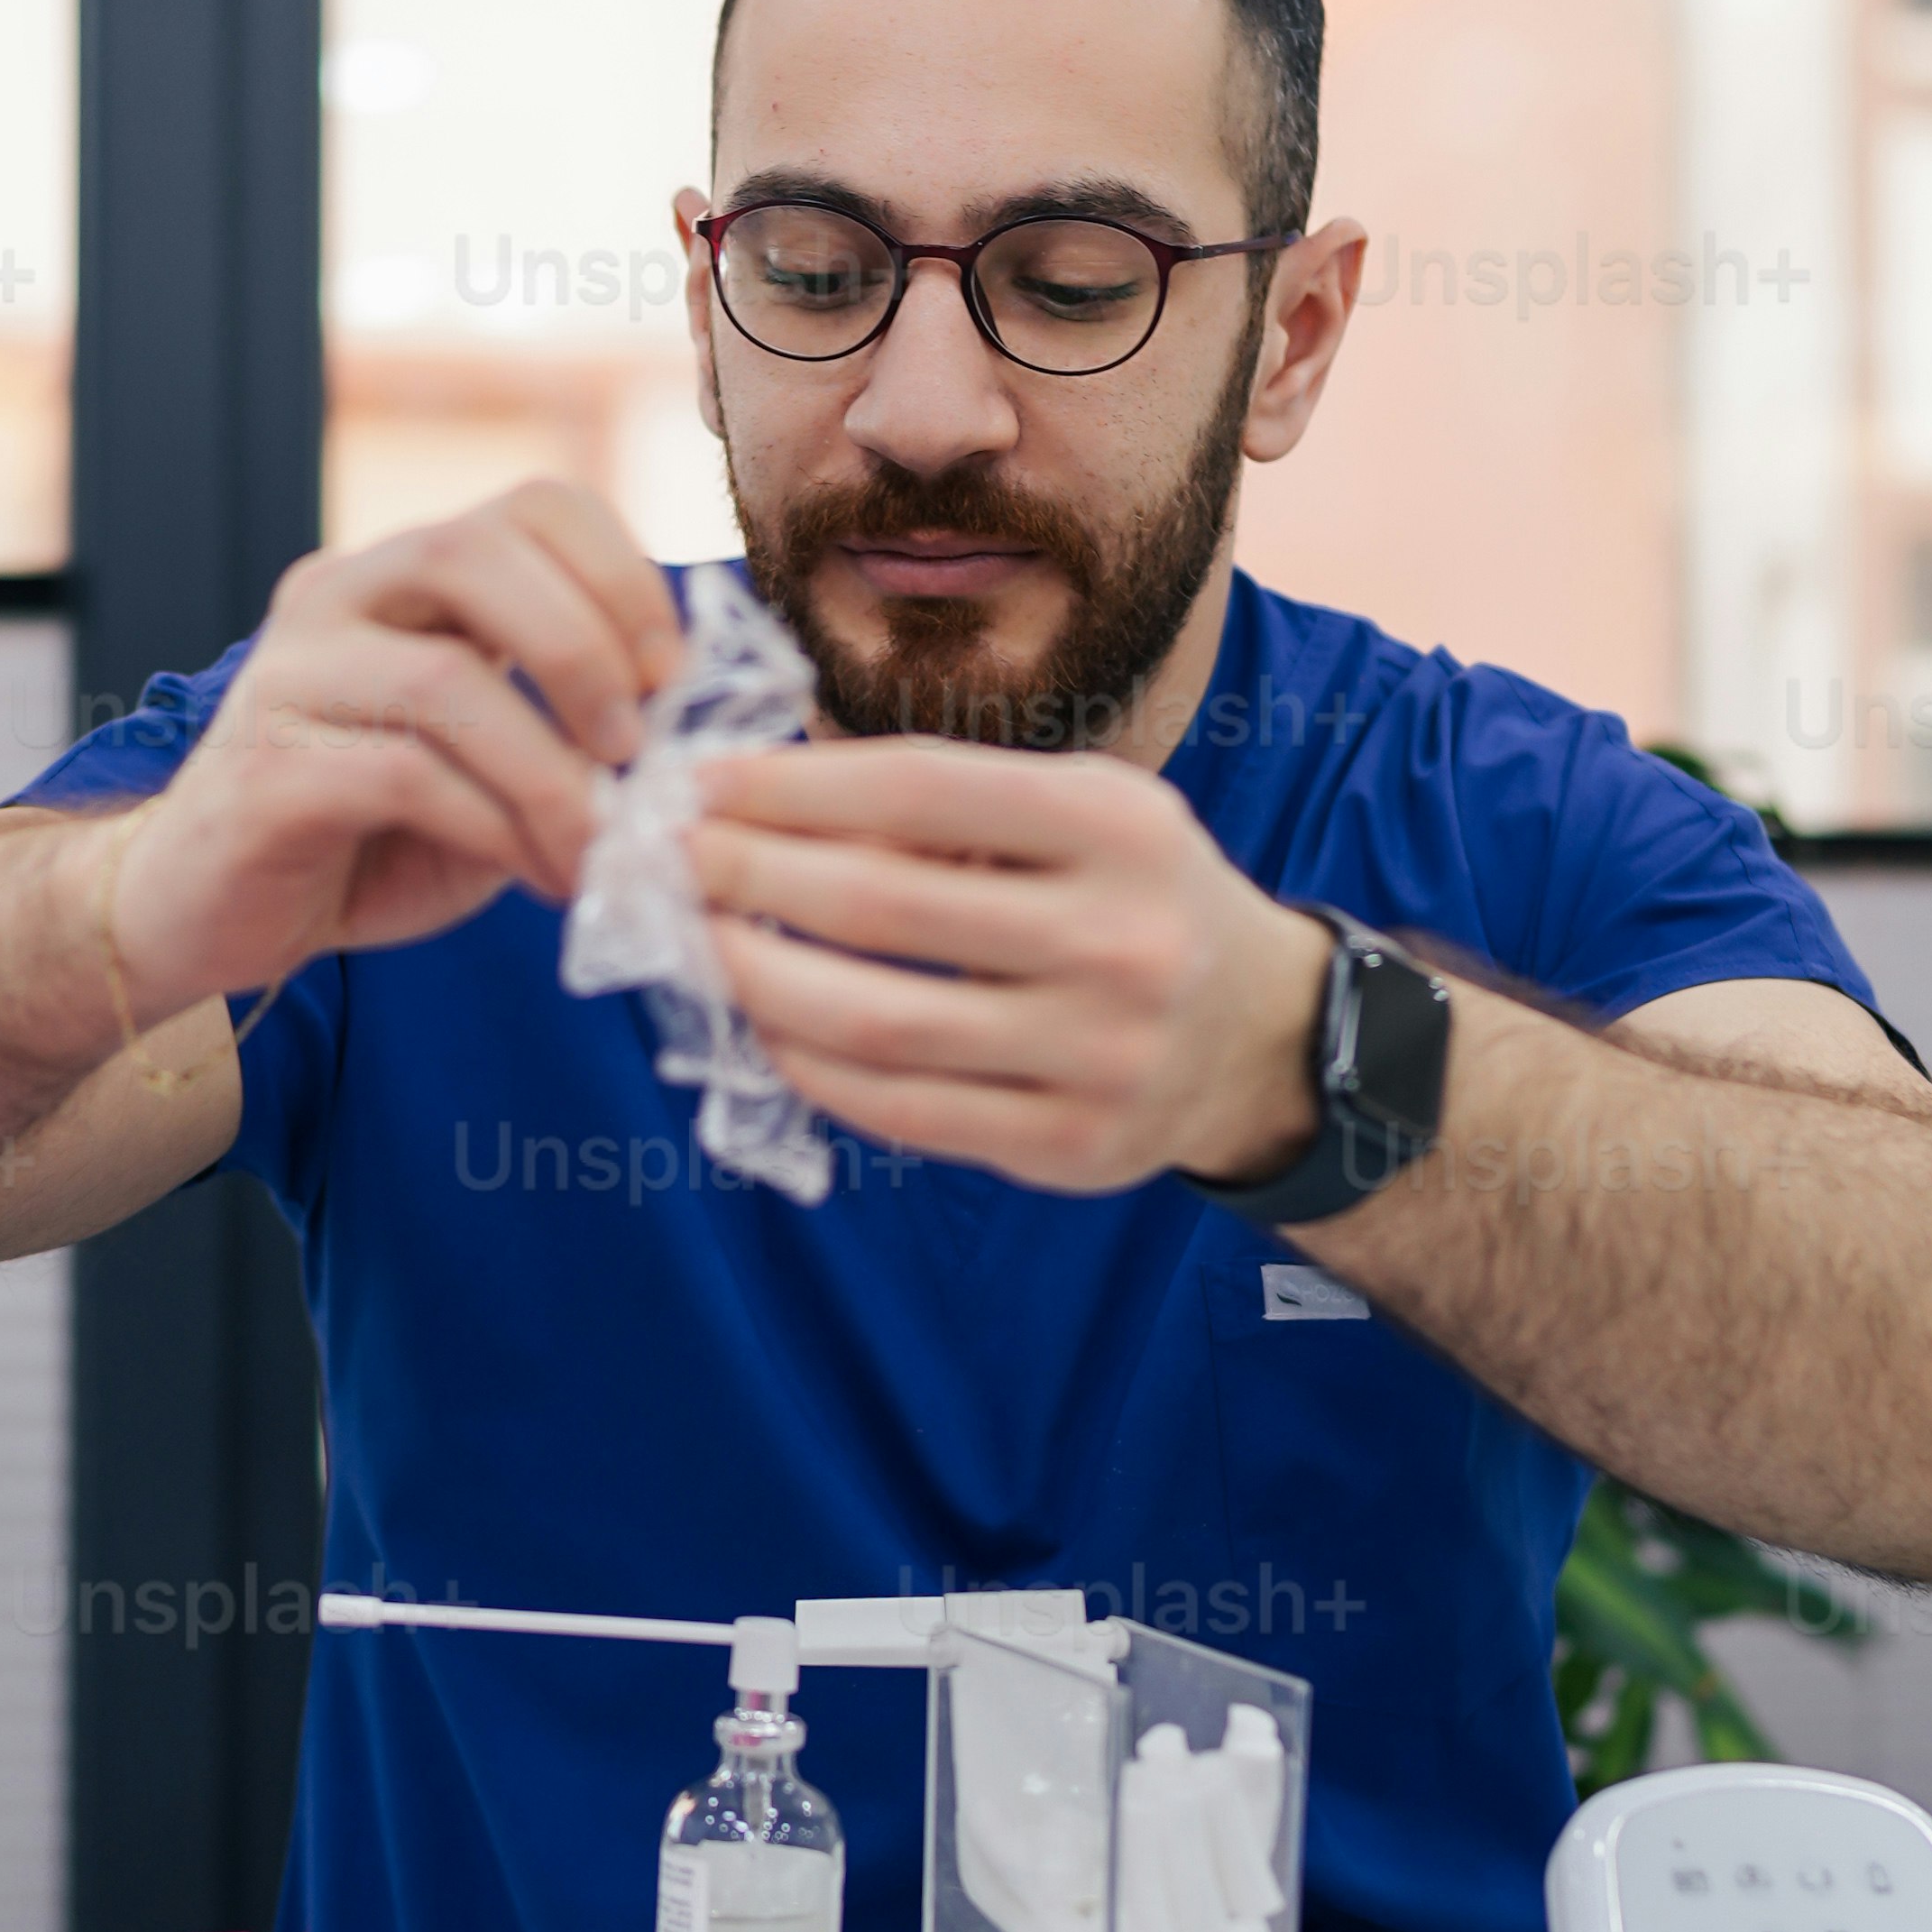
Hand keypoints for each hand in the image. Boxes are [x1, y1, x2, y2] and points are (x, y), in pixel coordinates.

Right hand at [100, 482, 684, 1025]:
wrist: (210, 911)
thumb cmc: (366, 835)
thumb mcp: (487, 763)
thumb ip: (561, 726)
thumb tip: (681, 731)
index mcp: (403, 575)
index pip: (530, 503)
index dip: (620, 572)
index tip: (672, 672)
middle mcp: (336, 597)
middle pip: (475, 553)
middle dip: (585, 648)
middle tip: (636, 748)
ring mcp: (289, 675)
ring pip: (446, 679)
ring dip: (551, 772)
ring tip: (597, 843)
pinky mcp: (265, 768)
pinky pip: (405, 775)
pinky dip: (498, 828)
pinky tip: (539, 875)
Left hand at [686, 743, 1333, 1193]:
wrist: (1255, 1038)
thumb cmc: (1130, 897)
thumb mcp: (1079, 815)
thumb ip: (948, 806)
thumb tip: (765, 801)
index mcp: (1118, 827)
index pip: (920, 788)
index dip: (794, 786)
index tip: (706, 785)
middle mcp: (1120, 939)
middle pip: (882, 904)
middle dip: (751, 876)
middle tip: (675, 862)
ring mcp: (1100, 1054)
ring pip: (879, 1022)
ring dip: (759, 979)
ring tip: (703, 944)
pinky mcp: (1071, 1146)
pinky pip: (903, 1111)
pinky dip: (814, 1067)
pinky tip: (769, 1027)